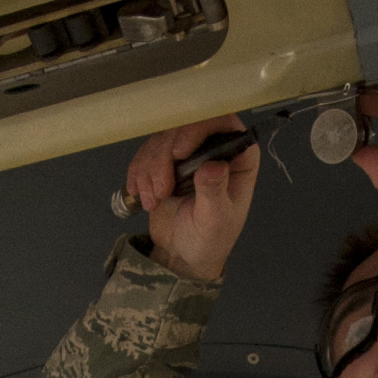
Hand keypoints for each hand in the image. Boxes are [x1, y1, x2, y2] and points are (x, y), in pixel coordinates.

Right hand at [126, 120, 259, 282]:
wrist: (182, 255)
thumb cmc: (209, 240)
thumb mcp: (215, 221)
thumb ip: (214, 192)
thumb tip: (212, 166)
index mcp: (239, 158)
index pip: (222, 122)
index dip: (197, 129)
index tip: (179, 153)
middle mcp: (215, 148)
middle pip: (184, 127)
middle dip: (164, 157)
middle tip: (162, 189)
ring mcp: (188, 151)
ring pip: (161, 139)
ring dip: (150, 168)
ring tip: (154, 199)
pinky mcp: (165, 160)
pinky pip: (146, 152)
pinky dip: (139, 173)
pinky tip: (144, 195)